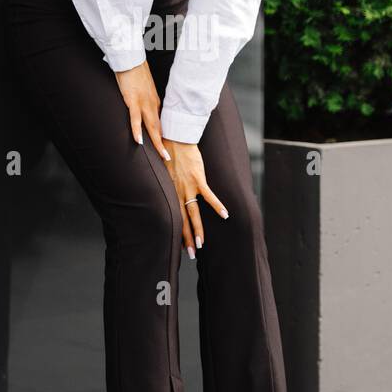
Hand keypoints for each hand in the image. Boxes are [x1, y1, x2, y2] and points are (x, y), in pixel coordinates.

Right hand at [114, 60, 171, 161]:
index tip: (165, 148)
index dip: (162, 137)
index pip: (160, 123)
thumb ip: (144, 100)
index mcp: (154, 102)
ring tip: (162, 155)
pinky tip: (139, 141)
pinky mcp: (133, 100)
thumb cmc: (135, 73)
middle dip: (163, 144)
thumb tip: (143, 108)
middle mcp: (152, 104)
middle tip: (168, 159)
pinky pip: (135, 118)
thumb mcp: (143, 89)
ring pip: (152, 126)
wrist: (131, 60)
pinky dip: (137, 130)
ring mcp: (143, 103)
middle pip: (159, 128)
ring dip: (157, 142)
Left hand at [161, 139, 228, 257]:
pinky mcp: (198, 179)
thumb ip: (169, 184)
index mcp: (171, 192)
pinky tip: (225, 215)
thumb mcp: (166, 171)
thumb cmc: (170, 152)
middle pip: (182, 220)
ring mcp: (188, 186)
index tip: (180, 246)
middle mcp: (178, 192)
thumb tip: (170, 190)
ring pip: (193, 213)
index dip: (178, 232)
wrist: (175, 137)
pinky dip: (217, 206)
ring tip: (201, 244)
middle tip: (190, 254)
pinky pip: (209, 196)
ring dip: (198, 230)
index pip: (175, 217)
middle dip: (187, 239)